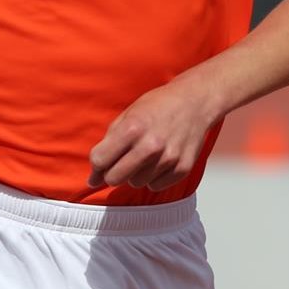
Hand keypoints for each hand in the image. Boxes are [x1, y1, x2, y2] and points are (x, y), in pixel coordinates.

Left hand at [88, 78, 222, 190]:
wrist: (194, 102)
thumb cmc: (158, 106)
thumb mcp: (128, 114)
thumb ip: (109, 142)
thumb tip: (94, 177)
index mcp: (132, 128)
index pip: (99, 160)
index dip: (96, 165)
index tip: (100, 164)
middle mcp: (150, 146)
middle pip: (115, 178)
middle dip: (112, 173)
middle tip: (119, 164)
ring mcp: (168, 158)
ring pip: (136, 183)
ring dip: (136, 173)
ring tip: (145, 156)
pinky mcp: (182, 168)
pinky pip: (156, 186)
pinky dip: (154, 177)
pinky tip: (159, 161)